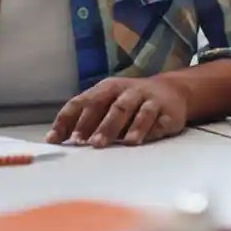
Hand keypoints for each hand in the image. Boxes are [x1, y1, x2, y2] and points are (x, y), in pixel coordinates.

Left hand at [47, 76, 188, 146]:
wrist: (174, 91)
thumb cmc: (132, 101)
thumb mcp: (109, 102)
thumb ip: (88, 118)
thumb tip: (59, 139)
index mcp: (108, 87)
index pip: (83, 101)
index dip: (68, 120)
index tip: (55, 139)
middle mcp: (128, 90)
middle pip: (111, 106)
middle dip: (98, 125)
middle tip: (88, 143)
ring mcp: (149, 99)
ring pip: (135, 111)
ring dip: (124, 127)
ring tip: (116, 143)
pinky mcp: (167, 111)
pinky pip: (156, 120)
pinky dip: (146, 131)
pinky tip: (137, 141)